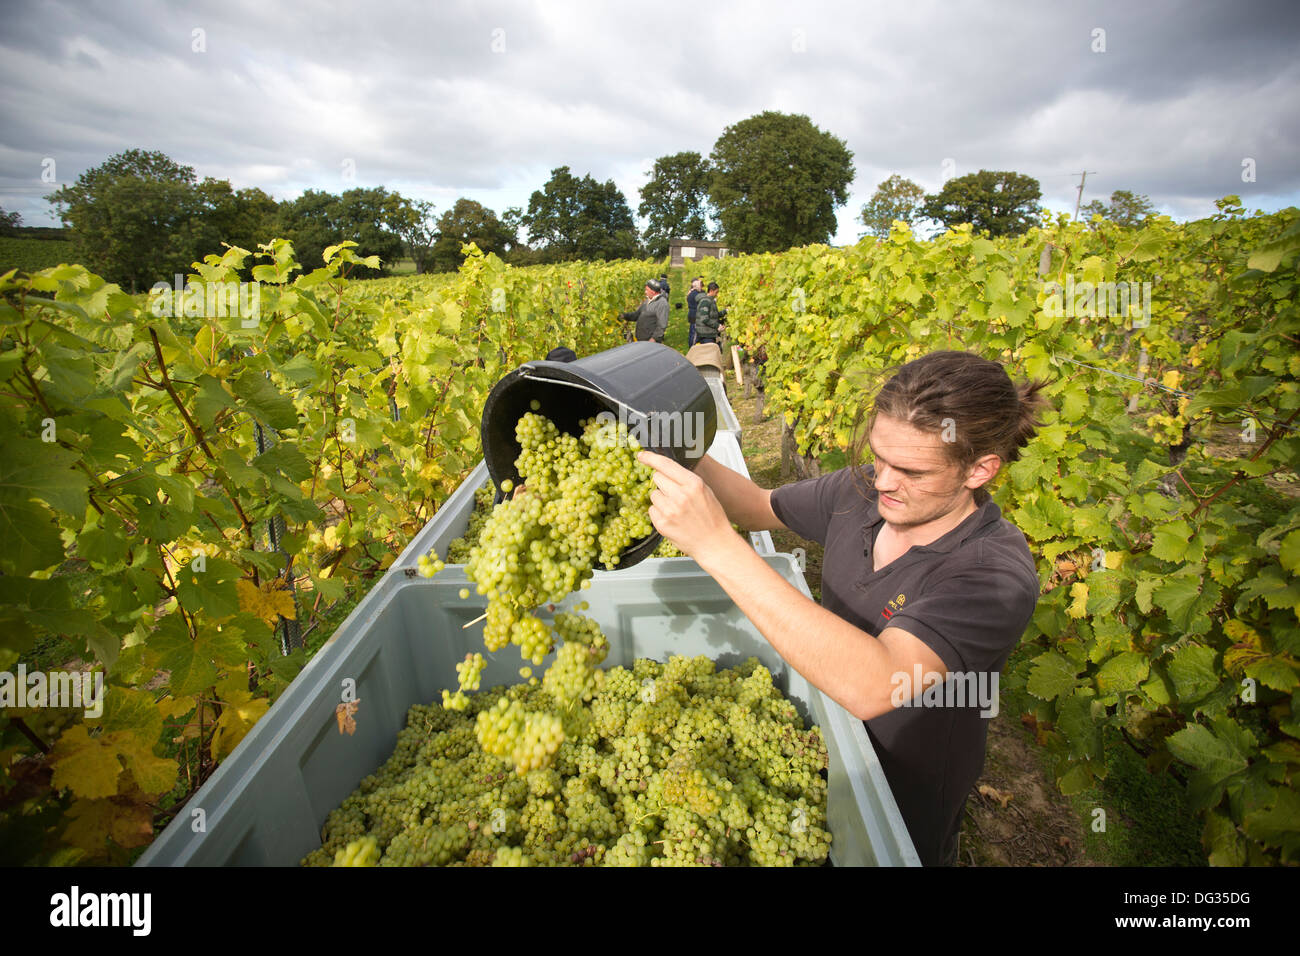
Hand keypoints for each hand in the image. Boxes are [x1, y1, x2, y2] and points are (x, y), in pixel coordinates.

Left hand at [636, 450, 736, 565]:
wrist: (715, 543)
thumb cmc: (712, 518)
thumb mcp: (706, 491)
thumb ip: (686, 480)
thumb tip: (666, 469)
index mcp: (694, 484)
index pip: (666, 464)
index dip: (651, 458)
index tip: (641, 455)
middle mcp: (680, 495)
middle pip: (657, 478)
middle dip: (663, 484)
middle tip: (675, 495)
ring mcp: (670, 510)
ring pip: (654, 494)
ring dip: (661, 500)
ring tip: (676, 510)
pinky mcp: (662, 524)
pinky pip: (652, 510)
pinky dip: (659, 513)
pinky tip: (672, 519)